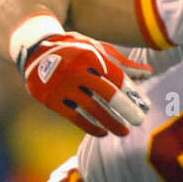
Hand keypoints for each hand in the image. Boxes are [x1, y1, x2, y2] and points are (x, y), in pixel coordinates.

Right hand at [20, 30, 151, 137]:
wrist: (34, 50)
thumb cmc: (73, 49)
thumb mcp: (96, 49)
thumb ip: (121, 63)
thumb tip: (148, 74)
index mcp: (89, 54)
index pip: (116, 77)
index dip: (132, 93)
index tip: (144, 106)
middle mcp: (76, 69)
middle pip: (106, 93)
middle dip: (125, 109)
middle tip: (138, 121)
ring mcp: (62, 85)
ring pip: (91, 108)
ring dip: (110, 122)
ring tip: (124, 132)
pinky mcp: (52, 99)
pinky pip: (75, 117)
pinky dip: (91, 126)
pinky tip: (102, 132)